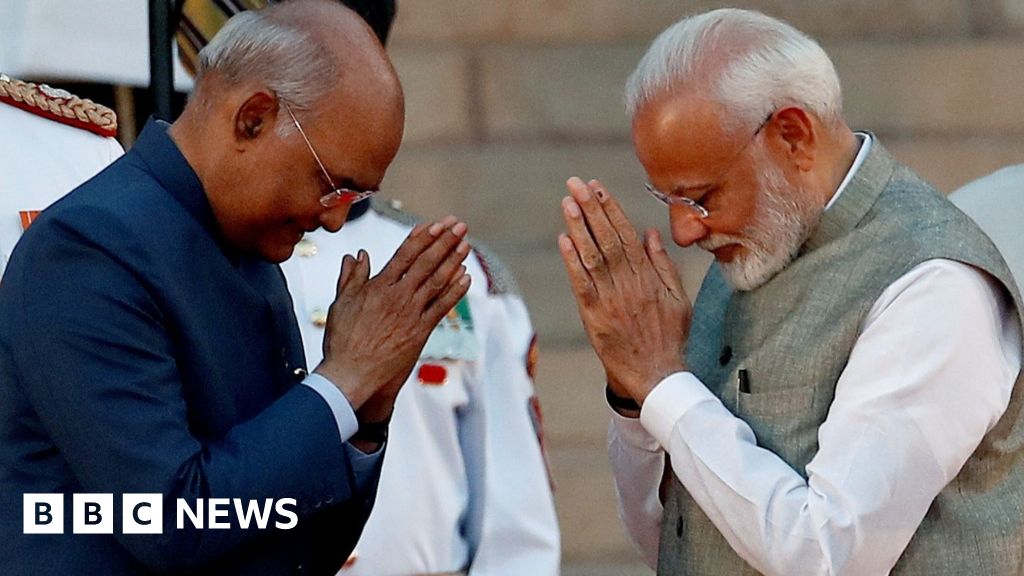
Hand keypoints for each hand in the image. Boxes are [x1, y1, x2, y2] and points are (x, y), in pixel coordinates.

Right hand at [314, 216, 471, 423]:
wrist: (351, 374)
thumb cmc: (342, 340)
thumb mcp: (341, 303)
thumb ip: (351, 277)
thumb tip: (358, 255)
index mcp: (378, 286)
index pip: (405, 254)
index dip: (423, 236)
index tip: (436, 223)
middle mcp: (398, 296)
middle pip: (426, 262)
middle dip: (444, 241)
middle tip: (459, 225)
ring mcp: (411, 313)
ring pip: (437, 281)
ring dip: (454, 260)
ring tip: (466, 244)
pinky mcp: (420, 331)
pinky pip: (441, 307)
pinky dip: (455, 291)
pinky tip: (466, 277)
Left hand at [558, 177, 690, 405]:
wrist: (659, 377)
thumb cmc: (670, 338)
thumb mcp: (677, 298)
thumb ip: (662, 264)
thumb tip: (650, 233)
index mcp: (649, 277)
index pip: (627, 234)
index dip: (611, 209)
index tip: (598, 187)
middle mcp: (630, 284)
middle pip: (608, 238)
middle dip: (591, 208)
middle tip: (576, 183)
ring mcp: (612, 300)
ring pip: (594, 256)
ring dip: (579, 227)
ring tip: (567, 202)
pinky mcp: (596, 318)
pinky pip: (583, 285)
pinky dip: (572, 262)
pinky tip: (562, 240)